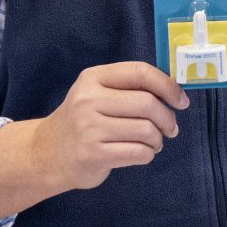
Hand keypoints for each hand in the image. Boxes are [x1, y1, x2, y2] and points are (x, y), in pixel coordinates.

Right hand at [29, 62, 187, 193]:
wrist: (44, 154)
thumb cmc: (82, 122)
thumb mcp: (96, 94)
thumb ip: (129, 89)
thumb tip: (175, 93)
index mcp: (93, 78)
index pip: (141, 72)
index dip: (168, 86)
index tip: (181, 101)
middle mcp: (89, 100)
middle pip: (148, 103)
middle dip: (167, 118)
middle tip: (170, 129)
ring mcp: (89, 128)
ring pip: (147, 130)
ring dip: (158, 140)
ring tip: (152, 143)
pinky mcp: (93, 154)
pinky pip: (139, 152)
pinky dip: (148, 154)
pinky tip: (141, 154)